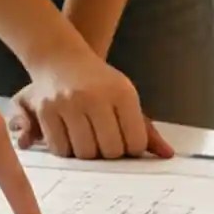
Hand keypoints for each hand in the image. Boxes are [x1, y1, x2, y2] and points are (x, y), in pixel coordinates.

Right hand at [8, 50, 172, 160]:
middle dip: (110, 153)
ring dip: (87, 153)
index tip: (126, 141)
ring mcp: (68, 103)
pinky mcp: (46, 111)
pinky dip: (66, 150)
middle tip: (105, 142)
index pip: (136, 142)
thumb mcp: (125, 98)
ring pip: (85, 152)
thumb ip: (145, 129)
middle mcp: (95, 97)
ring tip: (88, 139)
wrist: (60, 58)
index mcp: (122, 93)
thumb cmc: (98, 84)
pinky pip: (60, 149)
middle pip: (110, 150)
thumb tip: (167, 154)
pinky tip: (70, 137)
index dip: (132, 149)